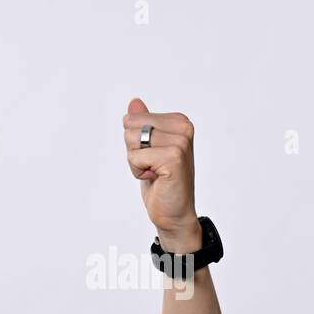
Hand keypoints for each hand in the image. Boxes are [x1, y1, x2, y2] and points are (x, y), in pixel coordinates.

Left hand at [122, 97, 200, 248]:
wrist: (174, 212)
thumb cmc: (160, 181)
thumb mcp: (148, 148)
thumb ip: (143, 123)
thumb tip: (134, 102)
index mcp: (178, 121)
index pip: (132, 119)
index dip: (134, 142)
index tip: (152, 157)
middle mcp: (183, 127)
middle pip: (129, 126)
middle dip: (133, 151)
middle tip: (152, 166)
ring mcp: (180, 141)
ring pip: (131, 141)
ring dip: (135, 163)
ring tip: (154, 173)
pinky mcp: (173, 157)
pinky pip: (134, 157)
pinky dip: (138, 171)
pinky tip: (156, 178)